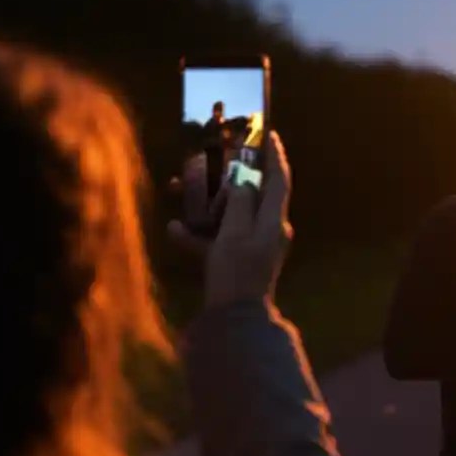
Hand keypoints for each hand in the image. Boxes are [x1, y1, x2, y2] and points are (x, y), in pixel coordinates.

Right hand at [171, 132, 293, 309]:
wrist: (234, 324)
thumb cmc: (237, 274)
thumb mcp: (236, 233)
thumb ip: (240, 202)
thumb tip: (244, 180)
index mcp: (275, 222)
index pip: (280, 179)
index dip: (274, 154)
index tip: (267, 132)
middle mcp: (269, 231)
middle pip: (252, 193)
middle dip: (229, 175)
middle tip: (213, 155)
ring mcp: (253, 247)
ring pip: (229, 214)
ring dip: (205, 203)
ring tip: (179, 188)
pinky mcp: (237, 262)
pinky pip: (217, 239)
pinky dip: (199, 234)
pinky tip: (175, 229)